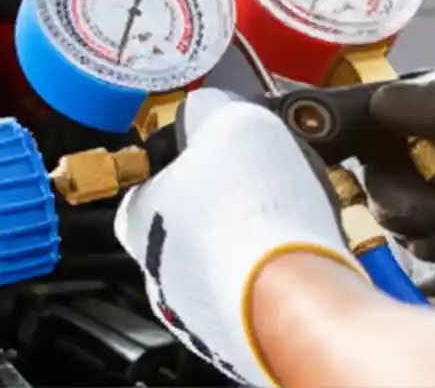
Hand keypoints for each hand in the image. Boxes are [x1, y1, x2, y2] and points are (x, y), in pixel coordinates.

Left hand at [114, 88, 362, 385]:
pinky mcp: (239, 328)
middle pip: (194, 212)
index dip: (199, 148)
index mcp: (137, 213)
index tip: (226, 143)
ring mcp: (196, 305)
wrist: (297, 291)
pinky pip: (256, 284)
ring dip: (255, 231)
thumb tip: (212, 106)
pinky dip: (275, 266)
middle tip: (265, 178)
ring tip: (290, 213)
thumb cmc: (254, 213)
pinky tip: (297, 251)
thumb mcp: (231, 119)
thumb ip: (213, 107)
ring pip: (226, 251)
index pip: (159, 169)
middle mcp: (156, 267)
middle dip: (231, 194)